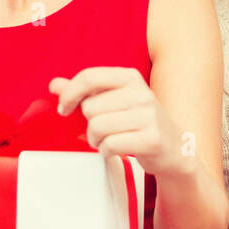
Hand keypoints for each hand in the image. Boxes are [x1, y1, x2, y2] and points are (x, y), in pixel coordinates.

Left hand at [50, 67, 188, 178]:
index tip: (63, 109)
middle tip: (103, 130)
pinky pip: (110, 145)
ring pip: (97, 127)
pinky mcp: (151, 139)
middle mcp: (141, 93)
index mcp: (130, 77)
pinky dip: (107, 151)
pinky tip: (118, 149)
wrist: (174, 149)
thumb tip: (54, 84)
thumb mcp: (115, 101)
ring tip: (110, 140)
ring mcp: (148, 116)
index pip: (89, 77)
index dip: (69, 94)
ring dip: (96, 140)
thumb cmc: (140, 123)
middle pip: (89, 107)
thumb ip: (85, 92)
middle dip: (89, 124)